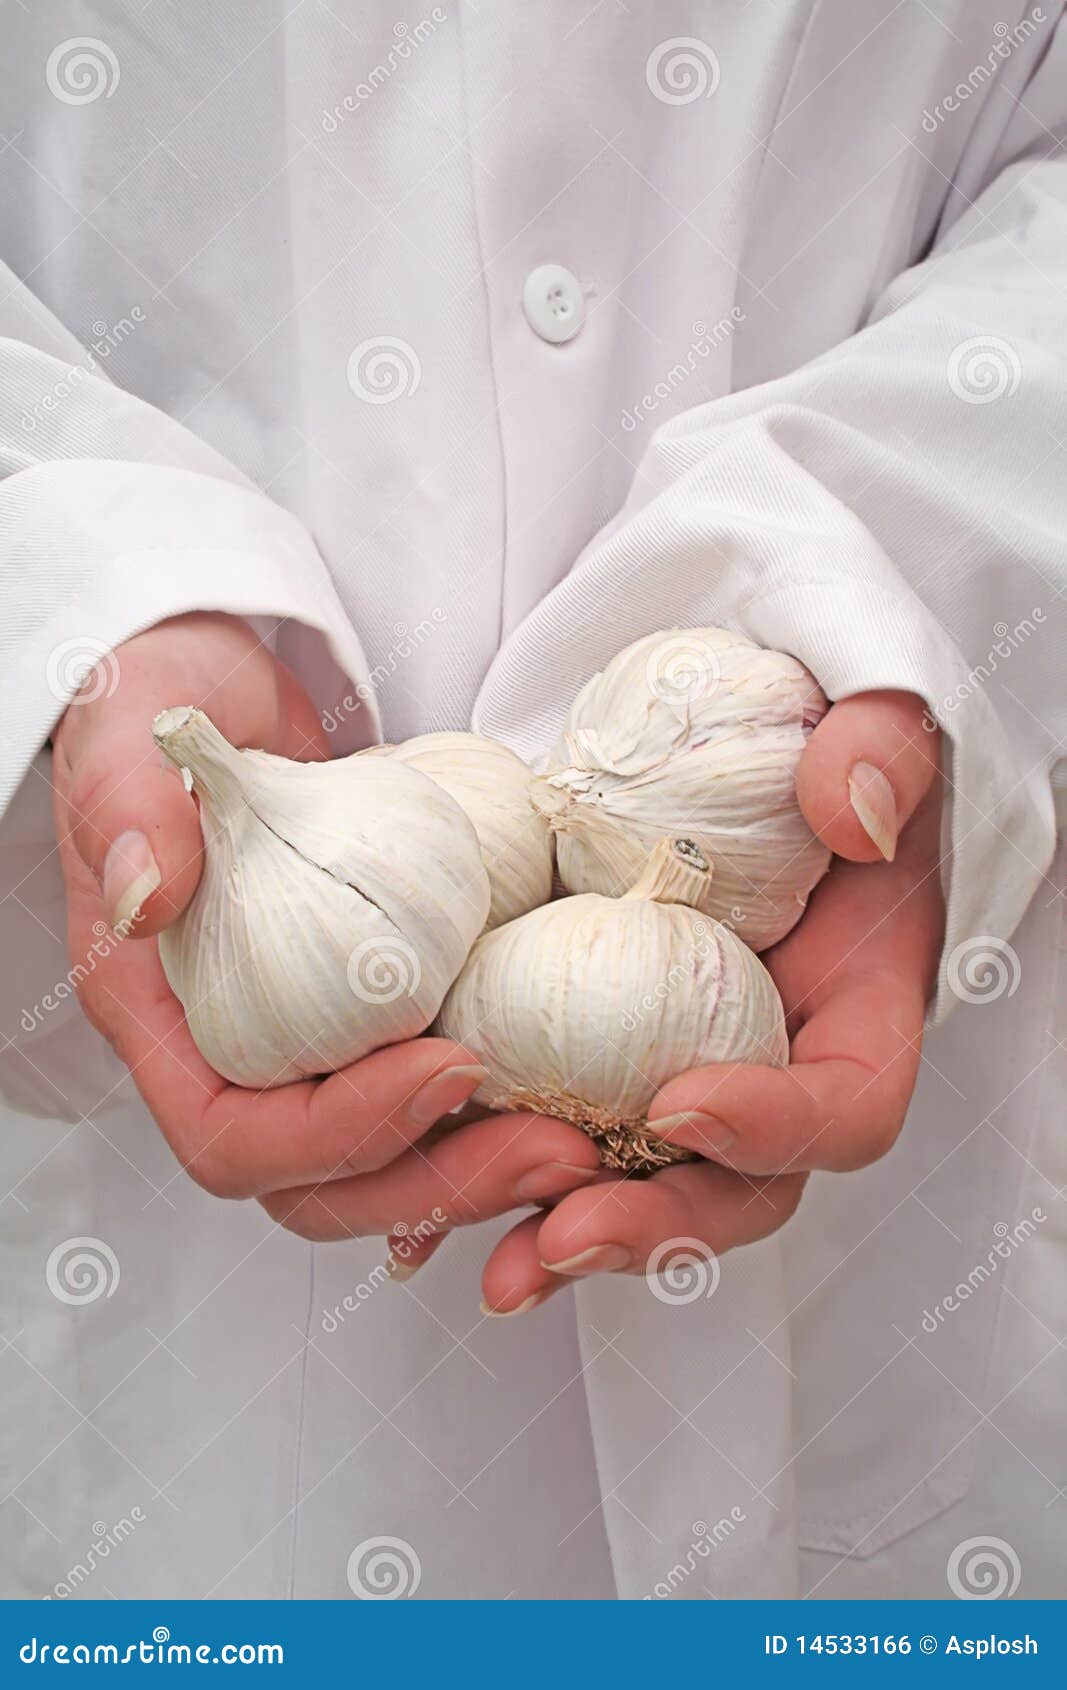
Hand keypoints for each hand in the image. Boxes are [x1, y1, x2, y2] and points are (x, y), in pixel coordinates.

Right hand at [52, 613, 601, 1243]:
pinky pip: (425, 1098)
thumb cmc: (162, 703)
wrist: (217, 685)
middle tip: (556, 1150)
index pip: (232, 1138)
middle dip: (437, 1183)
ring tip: (582, 1144)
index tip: (447, 1062)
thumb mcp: (127, 735)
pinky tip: (574, 1097)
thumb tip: (150, 897)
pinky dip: (493, 1115)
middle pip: (319, 1185)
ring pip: (383, 1164)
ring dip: (481, 1170)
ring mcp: (302, 1042)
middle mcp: (228, 1054)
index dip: (338, 1130)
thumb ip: (128, 810)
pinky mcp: (367, 1015)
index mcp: (155, 1018)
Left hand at [480, 691, 943, 1312]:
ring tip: (502, 1266)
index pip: (848, 1105)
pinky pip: (564, 1140)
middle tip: (568, 1230)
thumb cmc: (816, 744)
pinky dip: (505, 1183)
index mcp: (858, 1009)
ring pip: (648, 1190)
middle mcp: (778, 1068)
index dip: (779, 1126)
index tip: (683, 1104)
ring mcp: (689, 1076)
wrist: (743, 757)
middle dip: (660, 1224)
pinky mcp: (605, 1064)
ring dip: (572, 1234)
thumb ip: (879, 747)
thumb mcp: (869, 721)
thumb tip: (849, 808)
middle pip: (744, 1189)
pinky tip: (436, 1222)